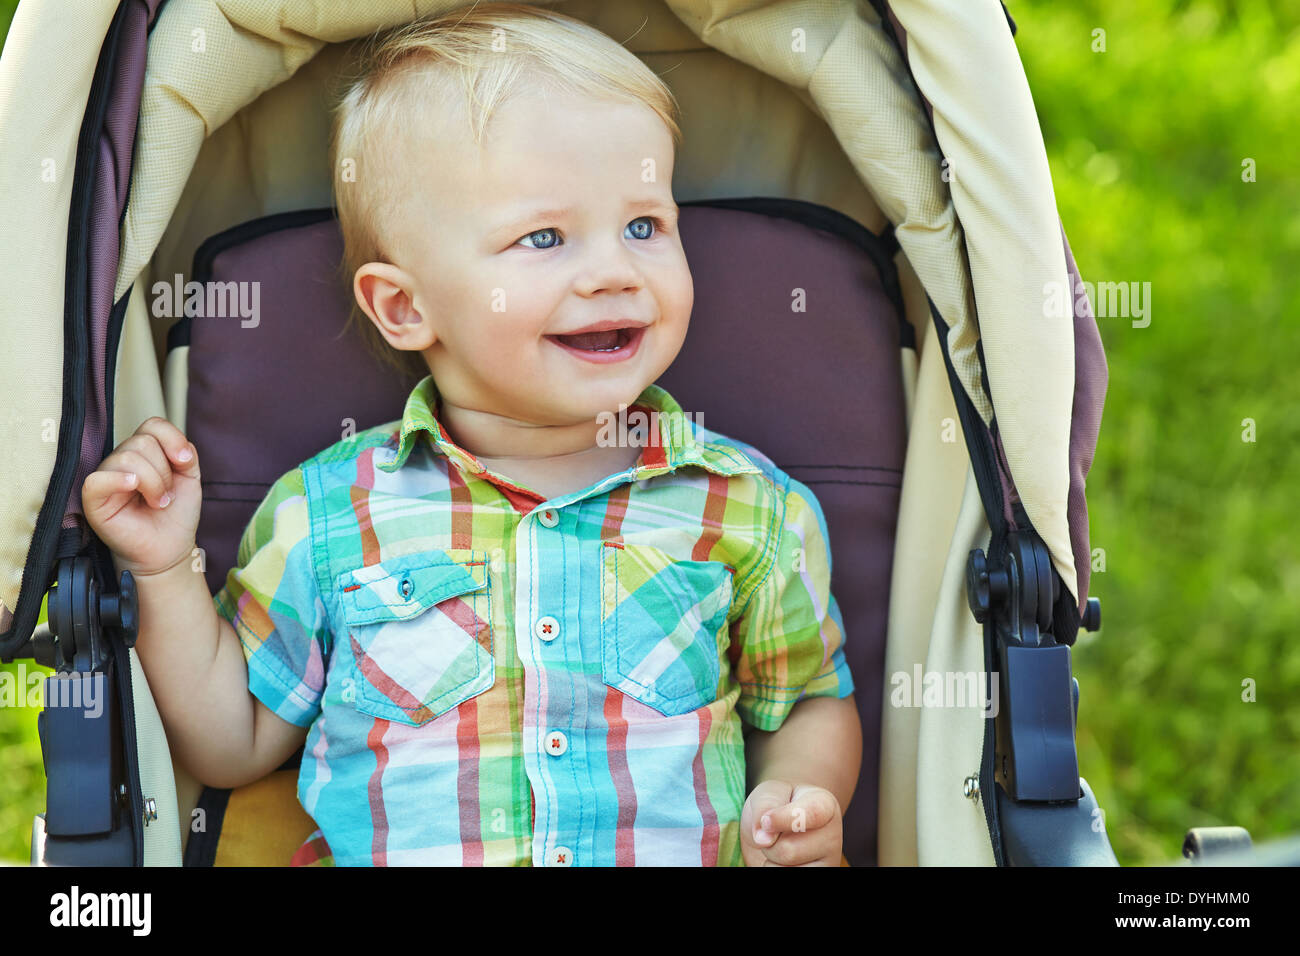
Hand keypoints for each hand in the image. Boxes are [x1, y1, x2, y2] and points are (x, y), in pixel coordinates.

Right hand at [82, 416, 201, 576]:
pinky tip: (133, 488)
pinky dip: (118, 480)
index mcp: (143, 452)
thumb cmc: (175, 513)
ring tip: (158, 502)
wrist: (169, 547)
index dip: (173, 439)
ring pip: (127, 458)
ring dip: (153, 483)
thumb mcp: (190, 477)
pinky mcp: (93, 499)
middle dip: (164, 471)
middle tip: (166, 495)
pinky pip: (97, 479)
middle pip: (142, 442)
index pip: (152, 424)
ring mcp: (106, 478)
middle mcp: (121, 460)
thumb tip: (177, 448)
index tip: (185, 463)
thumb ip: (185, 453)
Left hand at [740, 779, 842, 866]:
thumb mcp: (767, 794)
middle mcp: (833, 837)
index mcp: (826, 805)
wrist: (779, 827)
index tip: (765, 821)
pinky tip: (785, 860)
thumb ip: (764, 806)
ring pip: (785, 870)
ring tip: (781, 844)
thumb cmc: (776, 806)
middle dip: (770, 843)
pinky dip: (774, 869)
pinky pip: (784, 877)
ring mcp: (829, 862)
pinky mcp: (820, 875)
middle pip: (789, 851)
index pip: (812, 814)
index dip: (783, 819)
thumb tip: (763, 839)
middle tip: (775, 832)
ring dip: (771, 859)